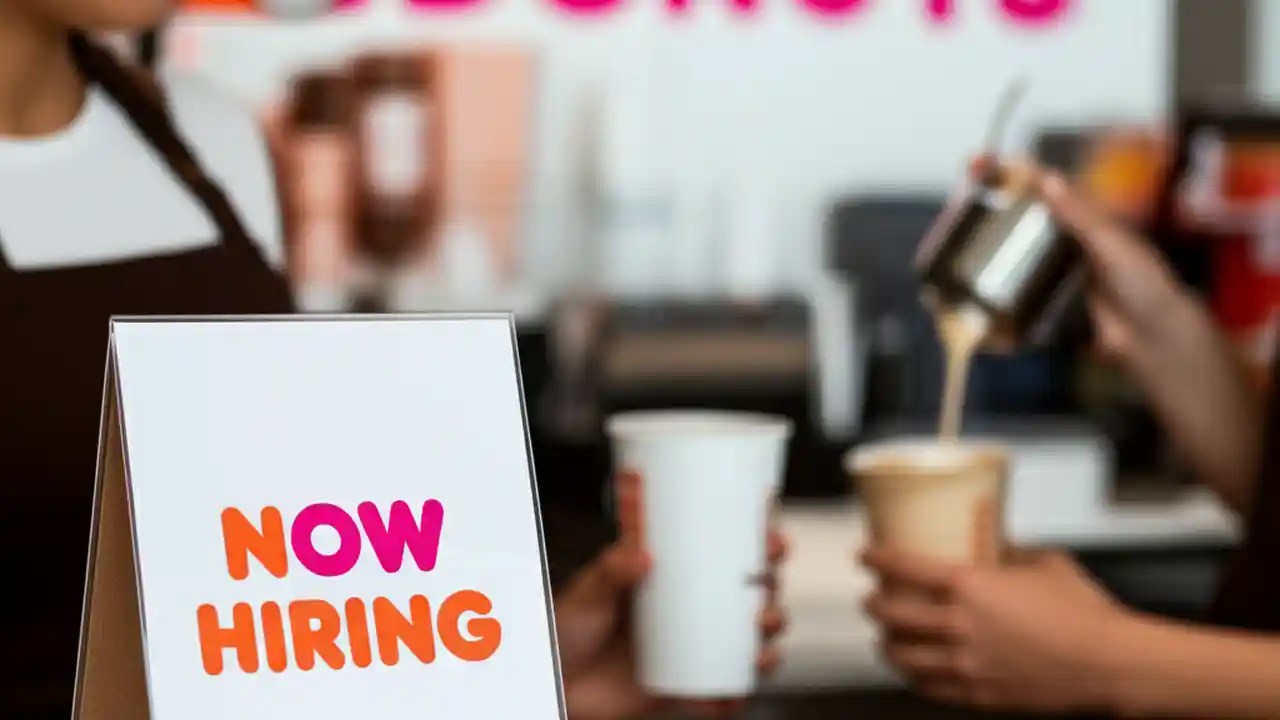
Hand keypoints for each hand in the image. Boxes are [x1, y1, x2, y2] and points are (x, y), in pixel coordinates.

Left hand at [554, 474, 787, 718]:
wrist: (554, 683)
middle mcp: (690, 610)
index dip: (757, 545)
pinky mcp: (685, 684)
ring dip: (766, 643)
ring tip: (761, 645)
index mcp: (674, 576)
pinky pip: (724, 689)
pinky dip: (738, 693)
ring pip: (746, 642)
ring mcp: (691, 647)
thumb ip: (612, 571)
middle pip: (748, 597)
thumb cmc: (566, 629)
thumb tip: (642, 555)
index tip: (773, 540)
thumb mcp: (588, 592)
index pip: (724, 554)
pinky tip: (738, 693)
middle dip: (771, 594)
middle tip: (767, 594)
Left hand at [861, 547, 1128, 712]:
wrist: (1110, 665)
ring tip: (885, 637)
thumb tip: (993, 534)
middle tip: (872, 598)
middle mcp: (959, 627)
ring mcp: (966, 665)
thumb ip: (1011, 546)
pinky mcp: (978, 695)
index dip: (876, 559)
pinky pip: (929, 688)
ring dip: (886, 645)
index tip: (866, 555)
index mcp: (971, 587)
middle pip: (891, 615)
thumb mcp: (1045, 562)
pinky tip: (914, 671)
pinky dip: (914, 677)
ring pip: (902, 657)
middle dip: (873, 605)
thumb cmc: (1084, 613)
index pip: (903, 567)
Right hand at [971, 156, 1187, 359]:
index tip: (981, 164)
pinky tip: (977, 285)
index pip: (1045, 190)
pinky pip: (1020, 290)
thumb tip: (1046, 177)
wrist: (1150, 336)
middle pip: (1025, 220)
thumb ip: (1078, 214)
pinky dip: (1001, 288)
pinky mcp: (1047, 302)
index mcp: (1086, 220)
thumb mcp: (1111, 241)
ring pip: (1018, 254)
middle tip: (959, 204)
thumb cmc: (1141, 283)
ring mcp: (1056, 273)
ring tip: (959, 243)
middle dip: (995, 209)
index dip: (1015, 175)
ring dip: (993, 250)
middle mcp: (1068, 243)